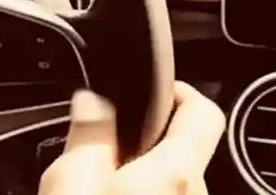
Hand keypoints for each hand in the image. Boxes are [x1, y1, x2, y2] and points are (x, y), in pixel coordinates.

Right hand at [39, 82, 224, 194]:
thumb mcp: (70, 183)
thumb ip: (89, 134)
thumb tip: (92, 100)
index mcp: (175, 173)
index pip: (204, 112)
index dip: (178, 93)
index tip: (151, 91)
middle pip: (181, 152)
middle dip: (142, 147)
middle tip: (101, 156)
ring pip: (172, 184)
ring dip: (141, 180)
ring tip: (97, 190)